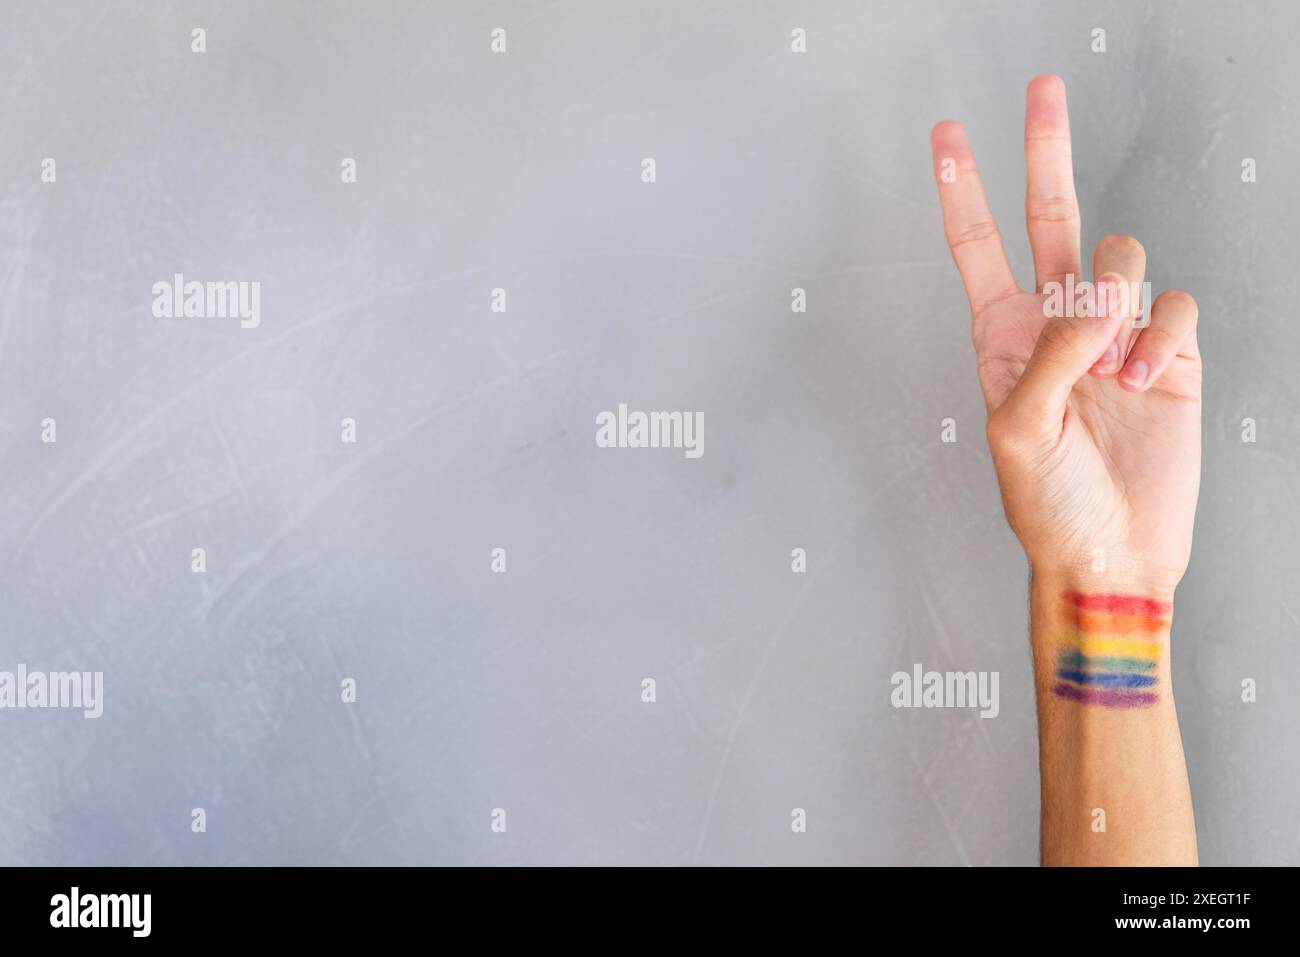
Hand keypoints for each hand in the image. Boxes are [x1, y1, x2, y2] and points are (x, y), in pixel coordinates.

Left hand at [929, 75, 1200, 588]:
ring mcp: (1115, 333)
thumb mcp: (1019, 431)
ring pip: (1125, 255)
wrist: (1112, 552)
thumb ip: (1049, 354)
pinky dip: (1162, 337)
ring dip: (1120, 304)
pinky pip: (1173, 304)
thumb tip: (1094, 293)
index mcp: (1004, 335)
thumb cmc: (1049, 505)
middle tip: (1042, 87)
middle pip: (1051, 215)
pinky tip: (1147, 380)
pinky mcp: (1169, 351)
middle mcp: (1057, 322)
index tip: (947, 135)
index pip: (978, 245)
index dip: (962, 188)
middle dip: (1045, 151)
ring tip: (1113, 373)